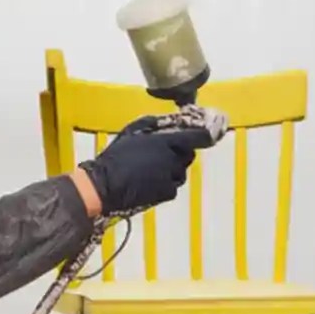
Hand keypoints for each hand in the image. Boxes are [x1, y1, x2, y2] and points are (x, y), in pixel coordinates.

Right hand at [78, 125, 212, 214]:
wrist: (106, 185)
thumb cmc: (116, 156)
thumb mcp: (131, 131)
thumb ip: (152, 124)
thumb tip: (168, 120)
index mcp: (164, 142)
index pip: (197, 137)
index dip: (205, 135)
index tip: (208, 132)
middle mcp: (172, 160)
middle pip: (189, 154)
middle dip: (181, 152)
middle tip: (165, 151)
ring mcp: (171, 178)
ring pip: (181, 171)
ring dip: (172, 168)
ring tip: (152, 167)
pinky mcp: (167, 193)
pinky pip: (173, 185)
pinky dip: (166, 182)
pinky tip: (149, 180)